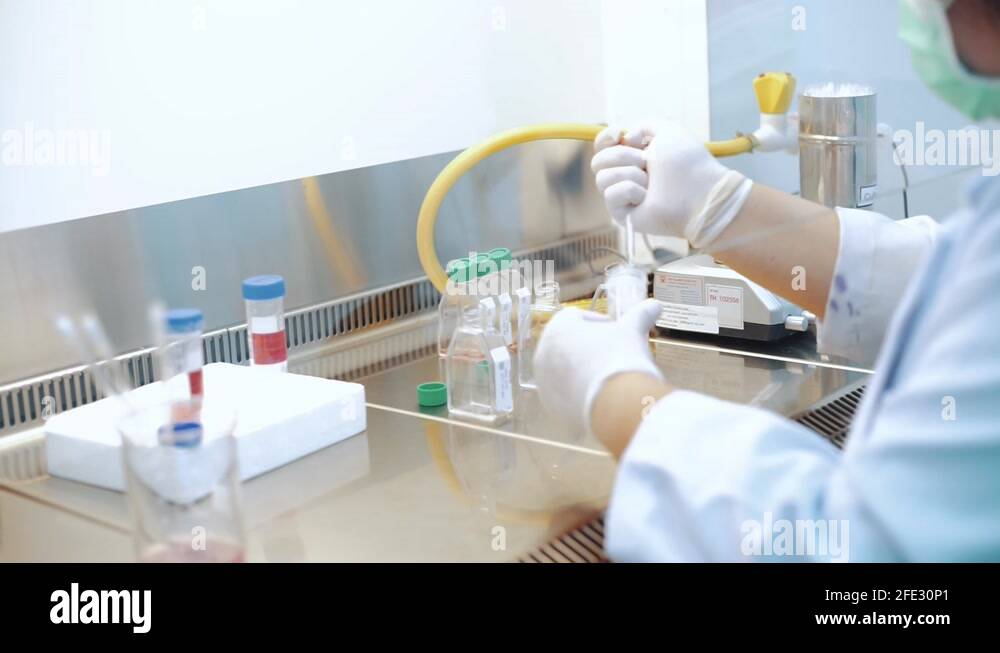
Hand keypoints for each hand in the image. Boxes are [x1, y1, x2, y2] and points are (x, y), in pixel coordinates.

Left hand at [533, 299, 663, 435]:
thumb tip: (656, 304)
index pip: (577, 317)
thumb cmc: (619, 357)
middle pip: (570, 346)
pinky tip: (603, 398)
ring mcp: (544, 381)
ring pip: (566, 372)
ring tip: (610, 380)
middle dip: (591, 350)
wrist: (614, 403)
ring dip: (585, 373)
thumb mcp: (633, 331)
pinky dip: (582, 395)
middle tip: (615, 357)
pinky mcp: (550, 405)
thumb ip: (641, 315)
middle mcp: (544, 352)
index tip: (618, 334)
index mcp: (558, 327)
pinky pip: (566, 396)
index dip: (600, 324)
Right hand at [591, 122, 751, 248]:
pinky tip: (646, 197)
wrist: (699, 192)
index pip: (603, 147)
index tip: (620, 134)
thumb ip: (645, 124)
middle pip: (597, 161)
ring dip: (629, 174)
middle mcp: (626, 176)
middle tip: (646, 161)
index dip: (605, 138)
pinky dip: (630, 191)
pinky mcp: (622, 214)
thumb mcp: (668, 130)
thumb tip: (627, 138)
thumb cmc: (688, 164)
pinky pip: (610, 195)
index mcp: (634, 157)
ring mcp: (623, 196)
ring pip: (602, 178)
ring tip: (650, 182)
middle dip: (621, 155)